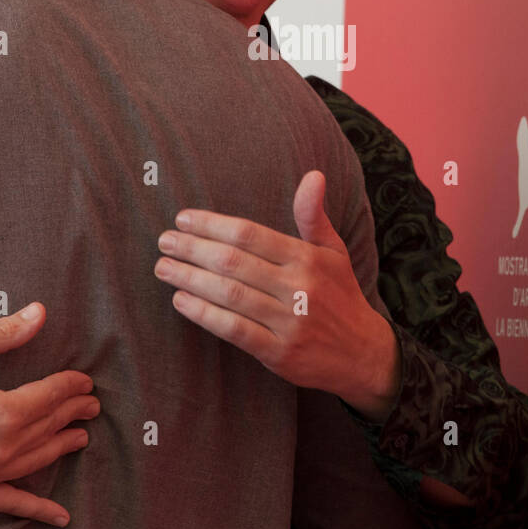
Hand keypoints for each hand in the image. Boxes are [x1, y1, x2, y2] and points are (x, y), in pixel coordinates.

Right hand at [0, 303, 97, 526]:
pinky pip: (10, 504)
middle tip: (91, 405)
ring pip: (37, 461)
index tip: (84, 381)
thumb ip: (4, 333)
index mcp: (1, 412)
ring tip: (81, 437)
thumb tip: (41, 312)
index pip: (51, 397)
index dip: (71, 387)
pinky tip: (61, 516)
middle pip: (48, 427)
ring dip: (63, 447)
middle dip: (73, 413)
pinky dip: (37, 510)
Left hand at [155, 170, 400, 420]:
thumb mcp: (333, 251)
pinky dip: (204, 314)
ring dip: (190, 279)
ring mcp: (289, 321)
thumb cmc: (340, 295)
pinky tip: (181, 300)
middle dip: (193, 249)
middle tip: (164, 241)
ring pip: (230, 295)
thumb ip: (313, 215)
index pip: (251, 234)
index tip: (183, 219)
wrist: (363, 354)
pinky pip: (234, 330)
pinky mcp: (279, 353)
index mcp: (308, 258)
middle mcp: (299, 287)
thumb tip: (313, 174)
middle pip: (234, 262)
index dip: (213, 225)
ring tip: (164, 267)